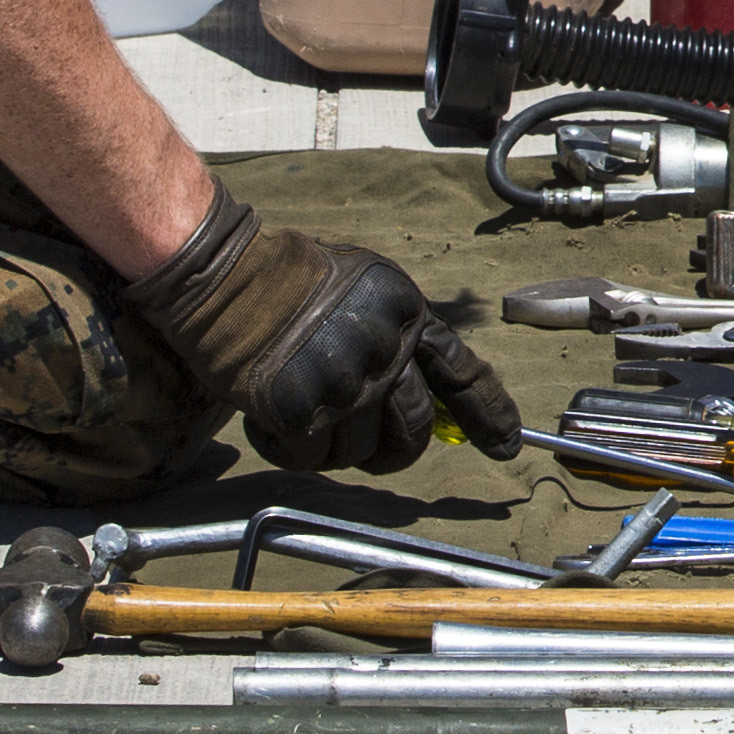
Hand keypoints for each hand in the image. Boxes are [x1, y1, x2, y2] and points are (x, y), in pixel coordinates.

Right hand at [127, 196, 524, 474]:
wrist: (226, 274)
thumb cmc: (291, 279)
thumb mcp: (369, 290)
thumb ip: (400, 338)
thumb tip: (433, 400)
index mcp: (407, 315)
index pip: (462, 375)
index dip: (489, 416)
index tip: (506, 448)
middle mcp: (384, 350)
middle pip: (412, 434)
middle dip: (391, 452)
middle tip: (367, 451)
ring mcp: (344, 382)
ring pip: (356, 454)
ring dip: (328, 446)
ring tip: (300, 407)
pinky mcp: (300, 408)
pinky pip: (307, 458)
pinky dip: (287, 447)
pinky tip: (270, 416)